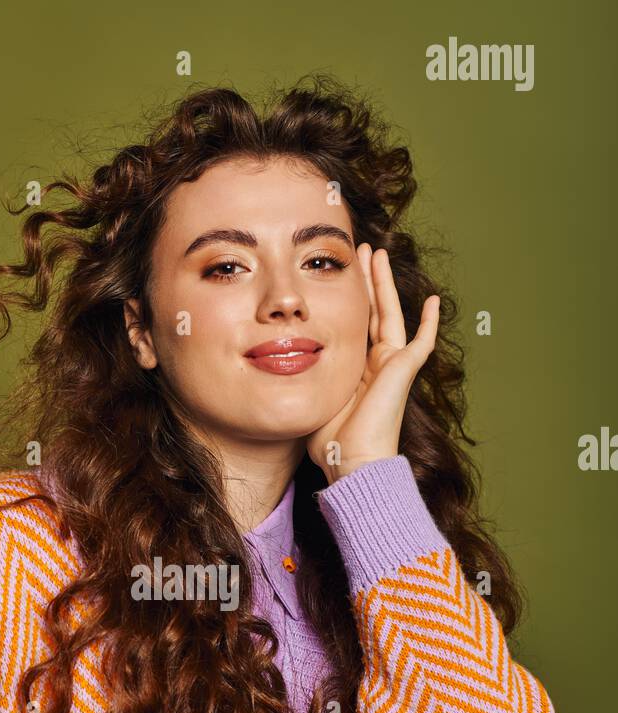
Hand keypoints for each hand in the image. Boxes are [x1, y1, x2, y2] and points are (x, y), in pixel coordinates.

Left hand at [306, 244, 439, 484]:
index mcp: (355, 371)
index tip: (337, 274)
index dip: (347, 299)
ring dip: (385, 285)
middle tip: (361, 251)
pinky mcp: (404, 371)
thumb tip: (278, 363)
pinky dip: (430, 322)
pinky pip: (422, 342)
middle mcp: (375, 365)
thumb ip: (302, 378)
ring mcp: (392, 366)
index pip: (352, 325)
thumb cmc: (329, 442)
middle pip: (372, 312)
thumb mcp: (310, 397)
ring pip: (391, 315)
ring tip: (379, 255)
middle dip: (366, 281)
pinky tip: (434, 300)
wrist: (352, 461)